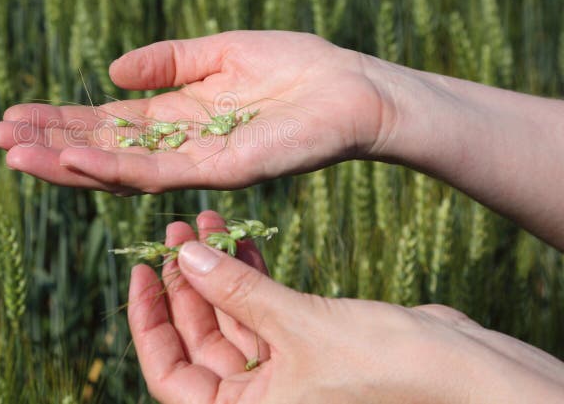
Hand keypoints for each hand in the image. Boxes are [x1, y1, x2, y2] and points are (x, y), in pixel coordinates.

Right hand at [0, 31, 388, 193]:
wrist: (353, 87)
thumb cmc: (295, 67)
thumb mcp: (219, 52)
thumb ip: (167, 61)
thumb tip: (111, 70)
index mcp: (175, 119)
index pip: (105, 125)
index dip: (59, 122)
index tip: (12, 115)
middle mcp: (177, 147)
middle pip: (101, 151)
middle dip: (48, 146)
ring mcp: (197, 164)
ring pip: (119, 170)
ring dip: (67, 163)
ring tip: (15, 153)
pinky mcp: (222, 170)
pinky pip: (160, 171)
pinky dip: (115, 167)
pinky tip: (75, 158)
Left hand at [130, 216, 563, 402]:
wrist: (466, 373)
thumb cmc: (386, 370)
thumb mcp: (298, 327)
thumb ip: (236, 291)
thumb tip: (183, 257)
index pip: (169, 373)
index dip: (149, 320)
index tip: (140, 270)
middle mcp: (258, 399)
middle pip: (200, 337)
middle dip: (188, 280)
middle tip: (177, 230)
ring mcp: (284, 373)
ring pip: (232, 317)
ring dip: (219, 270)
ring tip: (206, 222)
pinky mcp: (309, 345)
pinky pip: (264, 309)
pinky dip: (252, 275)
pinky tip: (241, 239)